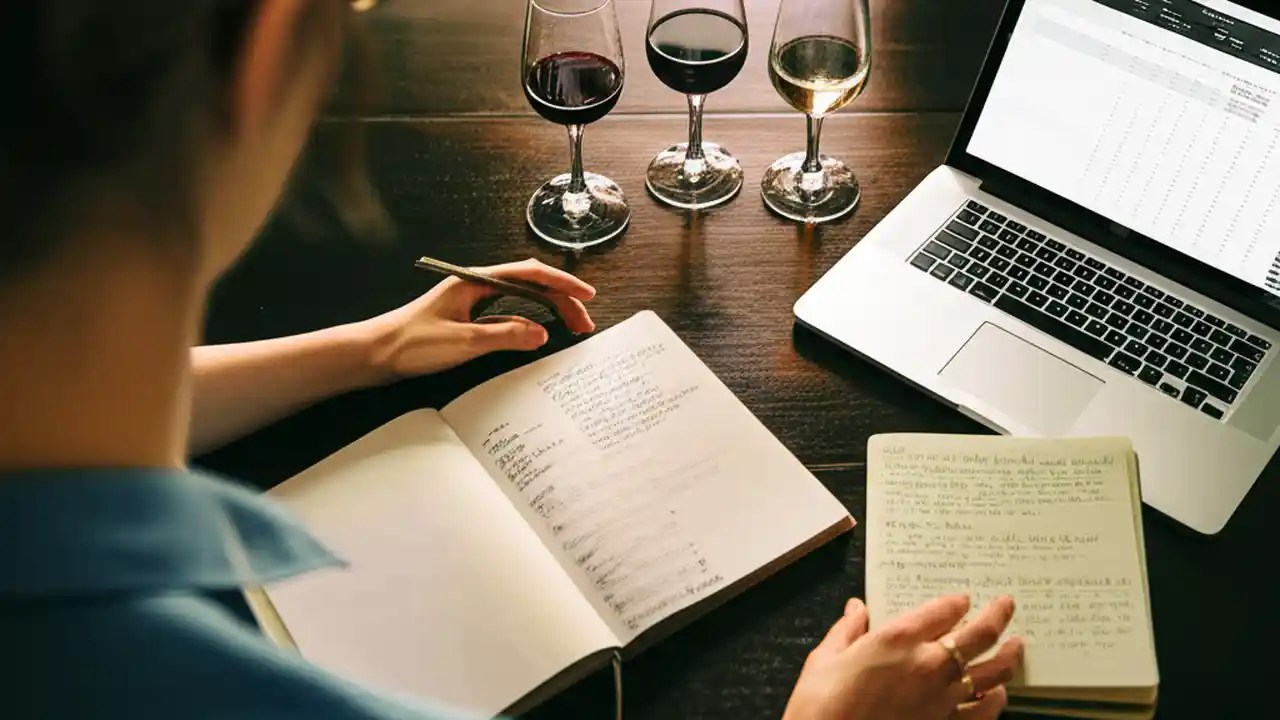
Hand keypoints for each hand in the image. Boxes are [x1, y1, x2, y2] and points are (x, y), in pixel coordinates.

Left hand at [360, 258, 595, 380]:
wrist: (376, 354)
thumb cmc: (411, 344)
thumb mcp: (463, 341)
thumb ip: (505, 336)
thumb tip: (542, 333)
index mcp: (475, 281)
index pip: (529, 274)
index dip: (561, 283)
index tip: (585, 295)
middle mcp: (477, 286)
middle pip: (530, 286)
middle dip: (561, 300)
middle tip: (584, 322)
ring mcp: (473, 302)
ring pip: (522, 300)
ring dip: (548, 311)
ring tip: (571, 327)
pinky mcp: (469, 319)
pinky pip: (508, 315)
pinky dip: (530, 322)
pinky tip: (539, 333)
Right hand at [783, 595, 1022, 719]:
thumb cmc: (821, 704)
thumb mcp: (826, 658)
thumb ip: (847, 629)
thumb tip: (857, 609)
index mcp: (897, 639)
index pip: (943, 609)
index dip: (956, 602)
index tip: (962, 600)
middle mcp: (928, 664)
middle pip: (980, 634)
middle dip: (998, 614)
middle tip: (1007, 604)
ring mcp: (942, 698)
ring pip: (993, 672)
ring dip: (1010, 655)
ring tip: (1017, 646)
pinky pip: (984, 710)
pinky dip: (996, 699)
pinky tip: (999, 694)